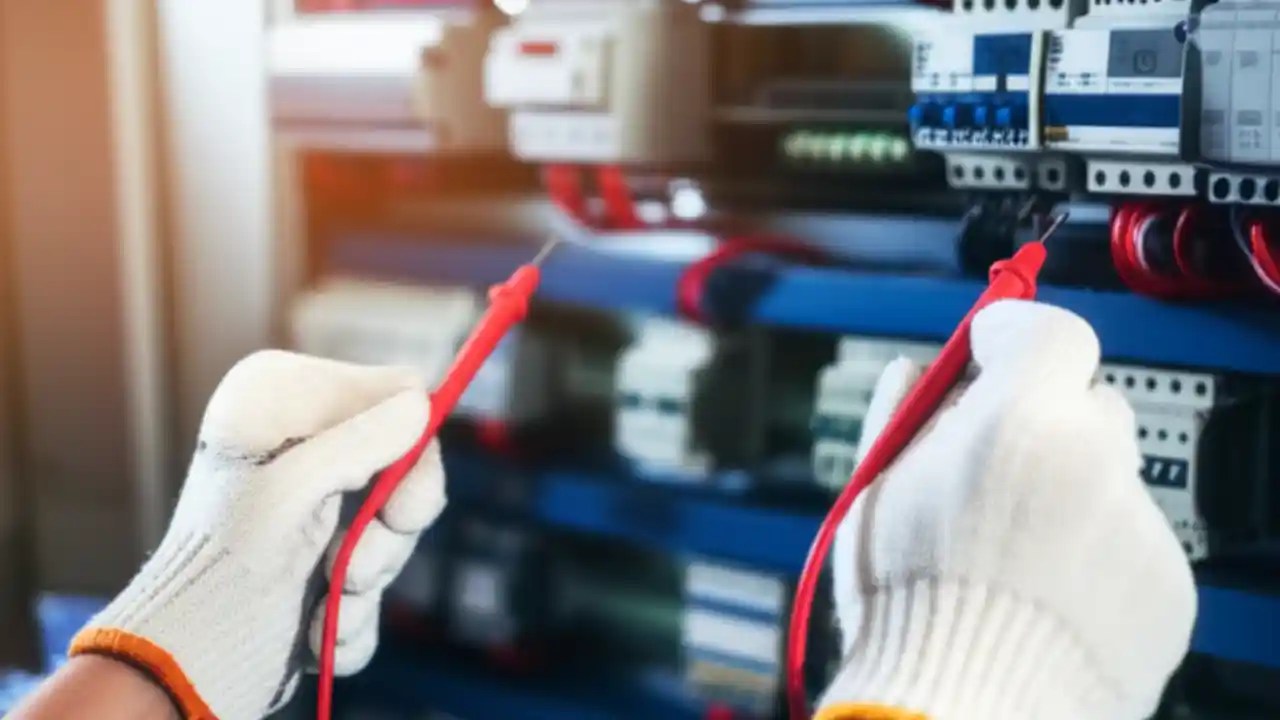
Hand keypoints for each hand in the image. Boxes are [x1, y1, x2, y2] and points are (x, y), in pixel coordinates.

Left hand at [71, 351, 445, 719]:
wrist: (187, 668)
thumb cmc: (220, 573)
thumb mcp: (290, 492)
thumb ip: (358, 442)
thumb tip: (420, 403)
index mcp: (278, 400)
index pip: (392, 393)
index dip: (410, 449)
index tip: (398, 508)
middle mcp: (299, 440)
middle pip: (405, 463)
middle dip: (388, 529)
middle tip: (357, 567)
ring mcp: (316, 501)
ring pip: (396, 525)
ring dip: (370, 575)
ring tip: (329, 602)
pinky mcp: (325, 554)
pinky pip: (376, 571)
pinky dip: (355, 611)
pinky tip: (315, 628)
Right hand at [819, 301, 1195, 719]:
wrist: (965, 708)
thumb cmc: (907, 610)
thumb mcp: (875, 492)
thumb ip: (900, 414)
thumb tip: (911, 373)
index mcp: (1015, 425)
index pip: (1048, 328)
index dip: (1014, 330)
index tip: (992, 343)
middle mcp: (1093, 462)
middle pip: (1084, 398)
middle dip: (1041, 417)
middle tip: (992, 460)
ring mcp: (1138, 526)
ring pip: (1109, 471)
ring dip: (1069, 486)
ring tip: (1013, 547)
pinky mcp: (1167, 583)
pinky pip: (1131, 537)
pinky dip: (1094, 549)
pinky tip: (1046, 588)